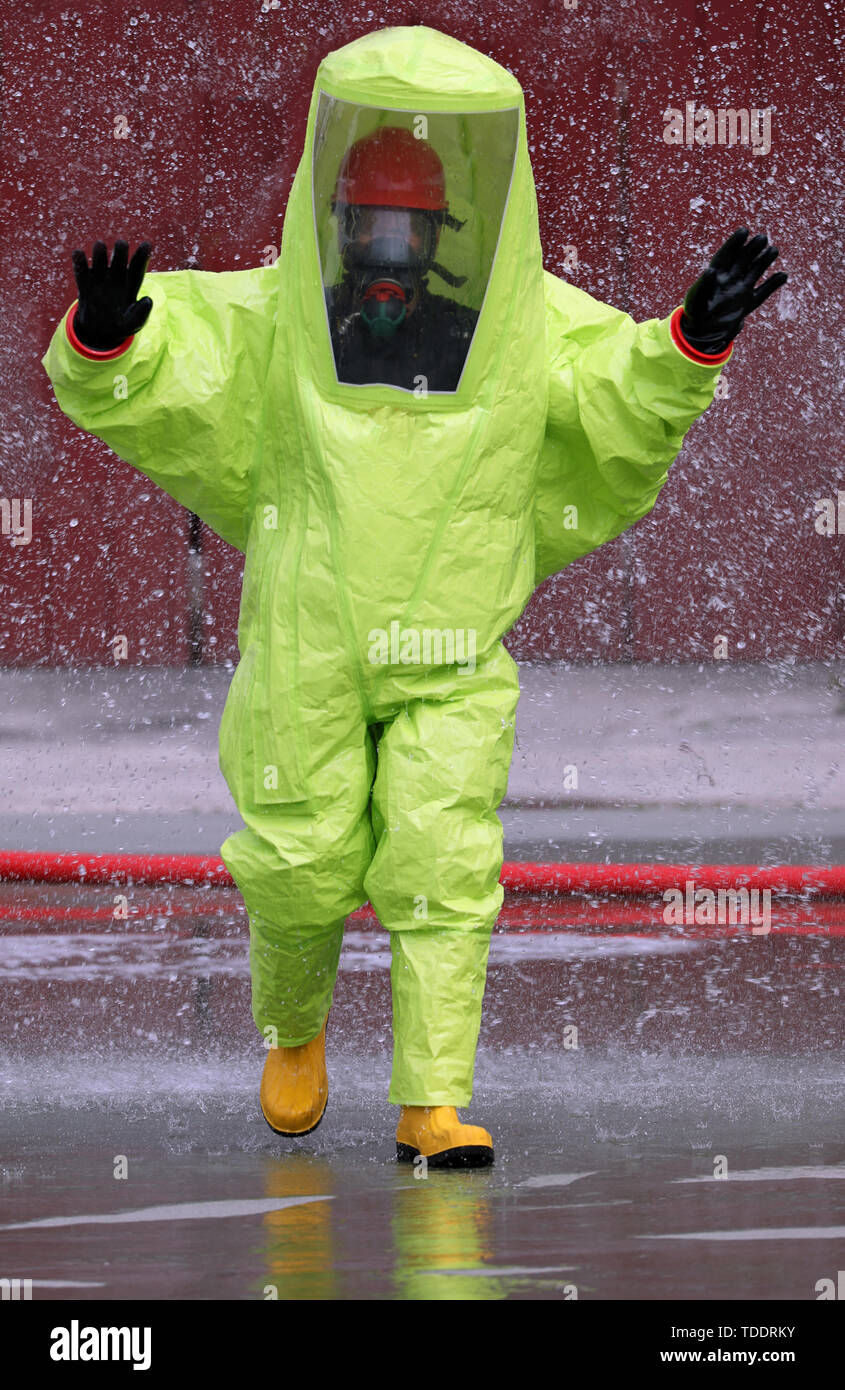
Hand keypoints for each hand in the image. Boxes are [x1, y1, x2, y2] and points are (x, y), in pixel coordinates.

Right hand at [70, 240, 152, 349]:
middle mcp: (116, 279)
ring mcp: (100, 281)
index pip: (137, 269)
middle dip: (120, 252)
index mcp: (131, 286)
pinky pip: (82, 274)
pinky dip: (79, 264)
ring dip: (100, 255)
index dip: (142, 257)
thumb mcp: (134, 324)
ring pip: (100, 264)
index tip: (147, 245)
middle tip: (121, 244)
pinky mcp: (85, 286)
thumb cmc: (121, 325)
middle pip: (119, 263)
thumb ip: (141, 313)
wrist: (100, 332)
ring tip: (99, 245)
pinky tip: (77, 253)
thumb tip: (148, 300)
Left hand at [680, 228, 787, 354]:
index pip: (726, 255)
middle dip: (752, 249)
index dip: (734, 243)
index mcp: (715, 274)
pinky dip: (772, 284)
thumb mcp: (696, 299)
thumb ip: (704, 285)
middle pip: (743, 260)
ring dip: (764, 261)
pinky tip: (784, 275)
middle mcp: (730, 279)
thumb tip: (710, 270)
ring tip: (774, 250)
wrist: (702, 333)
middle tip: (762, 238)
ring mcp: (740, 290)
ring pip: (754, 272)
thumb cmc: (695, 313)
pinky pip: (763, 292)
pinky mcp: (748, 303)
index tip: (744, 230)